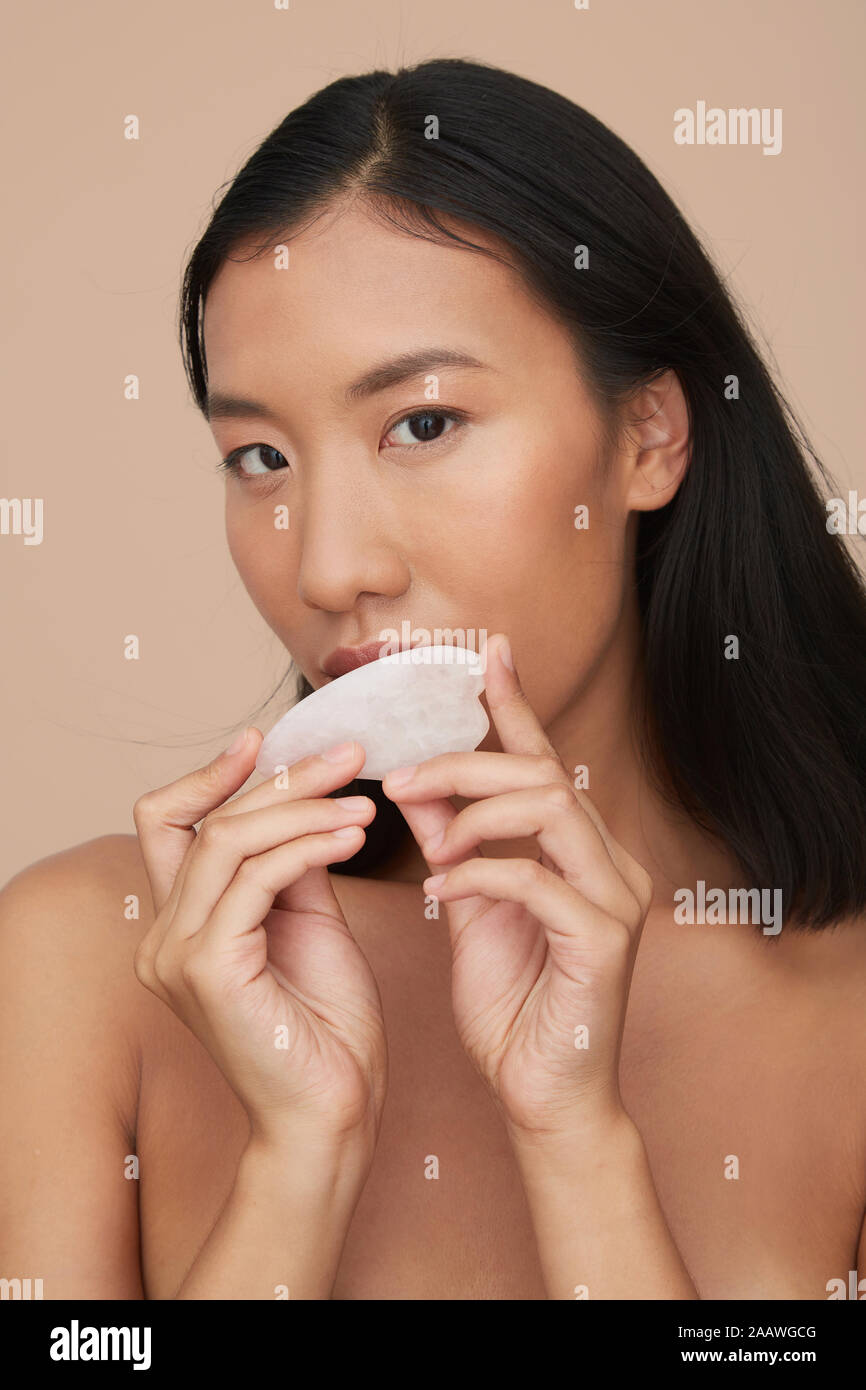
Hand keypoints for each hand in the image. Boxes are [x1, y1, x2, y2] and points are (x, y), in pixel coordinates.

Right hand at [133, 734, 386, 1150]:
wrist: (335, 1112)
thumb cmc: (327, 1028)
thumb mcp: (309, 922)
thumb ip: (293, 864)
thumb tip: (307, 798)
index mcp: (181, 925)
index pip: (167, 823)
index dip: (210, 774)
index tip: (266, 739)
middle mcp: (164, 937)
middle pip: (205, 821)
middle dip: (282, 779)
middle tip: (349, 755)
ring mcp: (177, 954)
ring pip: (228, 840)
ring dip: (305, 807)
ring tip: (364, 800)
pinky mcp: (207, 968)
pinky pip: (256, 877)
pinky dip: (308, 845)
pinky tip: (355, 836)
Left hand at [382, 635, 652, 1137]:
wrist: (544, 1096)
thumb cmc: (511, 1003)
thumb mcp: (469, 906)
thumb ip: (452, 840)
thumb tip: (415, 780)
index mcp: (581, 851)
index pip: (545, 761)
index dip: (514, 705)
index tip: (485, 652)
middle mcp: (611, 863)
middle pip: (544, 773)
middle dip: (465, 763)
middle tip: (401, 776)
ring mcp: (617, 900)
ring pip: (550, 807)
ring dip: (473, 812)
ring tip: (426, 840)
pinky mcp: (604, 942)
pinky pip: (536, 879)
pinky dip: (479, 874)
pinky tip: (439, 892)